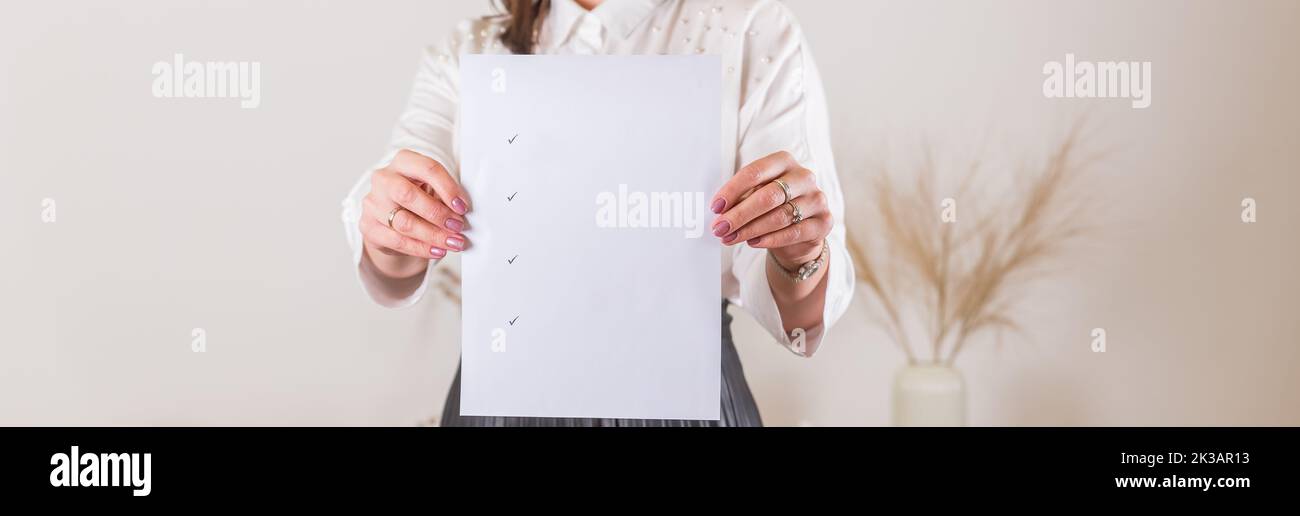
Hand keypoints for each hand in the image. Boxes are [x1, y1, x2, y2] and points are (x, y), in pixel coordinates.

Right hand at [360, 150, 470, 276]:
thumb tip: (462, 213)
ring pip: (404, 222)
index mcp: (403, 161)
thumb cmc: (417, 198)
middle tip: (458, 226)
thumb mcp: (432, 189)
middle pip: (408, 195)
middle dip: (437, 213)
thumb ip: (445, 195)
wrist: (390, 219)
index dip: (448, 188)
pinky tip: (437, 251)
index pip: (427, 168)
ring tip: (453, 242)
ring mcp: (373, 203)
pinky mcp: (368, 226)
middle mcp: (384, 179)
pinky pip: (397, 241)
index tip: (462, 207)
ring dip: (433, 235)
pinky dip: (421, 248)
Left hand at [710, 151, 830, 269]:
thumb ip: (740, 198)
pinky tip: (753, 242)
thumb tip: (717, 211)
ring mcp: (817, 199)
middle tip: (720, 227)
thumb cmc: (772, 207)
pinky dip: (770, 239)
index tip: (716, 207)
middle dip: (740, 214)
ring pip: (780, 216)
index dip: (732, 190)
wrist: (800, 231)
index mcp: (784, 161)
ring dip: (750, 229)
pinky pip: (794, 232)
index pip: (755, 172)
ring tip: (731, 238)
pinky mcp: (824, 222)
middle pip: (768, 196)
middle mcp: (804, 177)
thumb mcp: (755, 195)